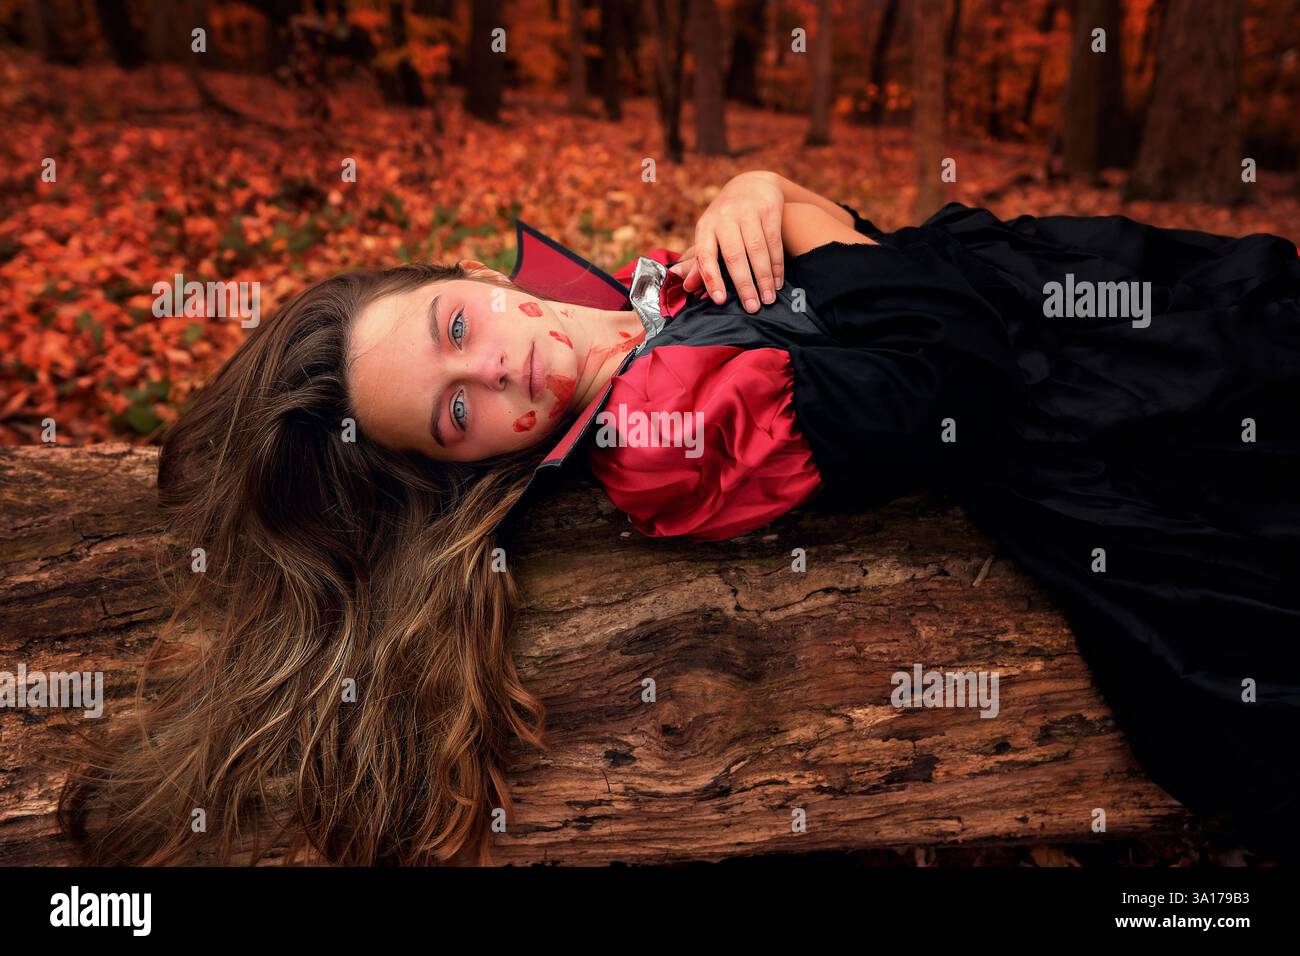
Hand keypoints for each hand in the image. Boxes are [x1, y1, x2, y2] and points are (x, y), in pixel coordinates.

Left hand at [668, 170, 784, 312]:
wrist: (752, 185)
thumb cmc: (726, 219)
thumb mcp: (710, 235)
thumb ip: (699, 262)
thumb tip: (685, 287)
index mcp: (706, 226)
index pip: (705, 254)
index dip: (711, 278)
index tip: (720, 300)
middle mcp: (725, 217)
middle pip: (734, 255)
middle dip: (744, 284)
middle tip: (752, 308)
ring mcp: (748, 212)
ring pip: (757, 250)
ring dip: (764, 278)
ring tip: (768, 299)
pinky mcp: (769, 209)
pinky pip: (774, 242)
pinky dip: (777, 265)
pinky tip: (777, 283)